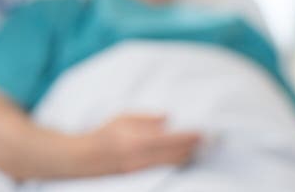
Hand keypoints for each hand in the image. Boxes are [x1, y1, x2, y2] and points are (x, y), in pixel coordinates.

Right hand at [81, 114, 200, 175]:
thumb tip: (168, 117)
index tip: (204, 132)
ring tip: (200, 147)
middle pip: (176, 155)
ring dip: (188, 155)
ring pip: (173, 163)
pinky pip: (165, 168)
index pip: (171, 140)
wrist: (85, 157)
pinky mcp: (141, 176)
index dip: (190, 137)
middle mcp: (141, 158)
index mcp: (136, 140)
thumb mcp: (122, 117)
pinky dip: (176, 161)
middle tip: (209, 140)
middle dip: (194, 148)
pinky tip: (183, 156)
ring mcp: (142, 170)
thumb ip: (146, 118)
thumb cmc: (103, 133)